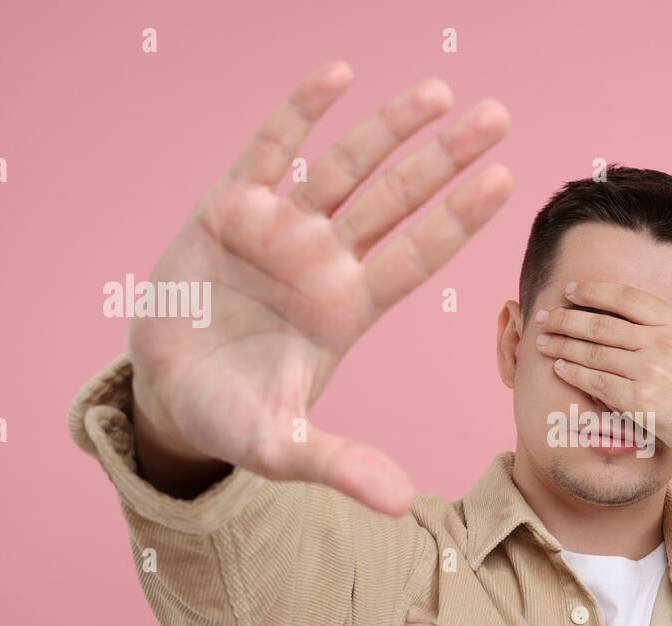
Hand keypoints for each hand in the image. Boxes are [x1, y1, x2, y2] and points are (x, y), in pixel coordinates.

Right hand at [128, 61, 512, 513]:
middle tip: (497, 116)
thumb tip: (404, 506)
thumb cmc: (232, 419)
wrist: (165, 394)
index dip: (459, 219)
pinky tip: (337, 74)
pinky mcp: (230, 208)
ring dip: (389, 128)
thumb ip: (341, 466)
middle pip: (398, 200)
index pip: (417, 256)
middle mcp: (326, 262)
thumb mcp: (284, 447)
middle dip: (444, 159)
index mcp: (348, 311)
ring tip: (440, 92)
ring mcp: (282, 231)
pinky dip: (300, 111)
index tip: (507, 180)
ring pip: (347, 167)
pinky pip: (270, 149)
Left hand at [532, 269, 671, 482]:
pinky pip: (597, 383)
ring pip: (595, 353)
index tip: (572, 290)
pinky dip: (574, 373)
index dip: (595, 291)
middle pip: (603, 324)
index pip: (628, 298)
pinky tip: (558, 367)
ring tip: (541, 340)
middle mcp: (662, 343)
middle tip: (544, 316)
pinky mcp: (640, 402)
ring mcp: (650, 372)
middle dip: (567, 318)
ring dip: (562, 345)